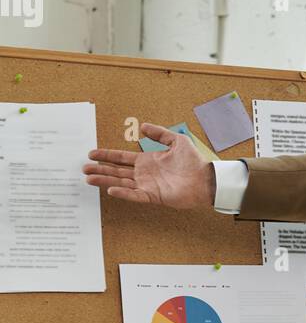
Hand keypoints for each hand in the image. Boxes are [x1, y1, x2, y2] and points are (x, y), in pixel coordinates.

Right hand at [82, 125, 215, 207]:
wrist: (205, 179)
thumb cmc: (193, 161)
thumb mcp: (176, 141)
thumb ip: (159, 133)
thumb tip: (143, 126)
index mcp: (147, 161)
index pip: (122, 158)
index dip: (107, 155)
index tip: (92, 153)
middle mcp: (144, 173)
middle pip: (116, 171)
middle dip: (100, 169)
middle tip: (84, 167)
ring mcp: (147, 185)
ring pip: (121, 183)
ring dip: (105, 180)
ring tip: (89, 178)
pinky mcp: (153, 196)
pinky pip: (134, 195)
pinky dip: (123, 193)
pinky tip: (110, 189)